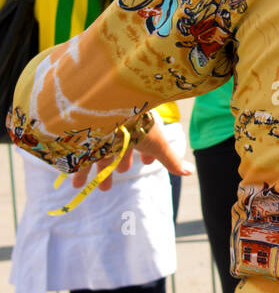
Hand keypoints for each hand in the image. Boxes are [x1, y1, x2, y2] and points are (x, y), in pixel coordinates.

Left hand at [70, 119, 192, 191]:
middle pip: (119, 149)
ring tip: (83, 187)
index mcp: (138, 126)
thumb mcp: (157, 145)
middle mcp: (118, 126)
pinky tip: (72, 178)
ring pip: (97, 153)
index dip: (147, 153)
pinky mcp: (84, 134)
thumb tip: (191, 172)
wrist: (111, 105)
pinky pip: (79, 153)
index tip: (147, 162)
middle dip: (116, 166)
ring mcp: (101, 130)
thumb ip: (171, 160)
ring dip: (94, 171)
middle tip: (108, 187)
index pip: (143, 141)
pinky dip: (77, 167)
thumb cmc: (138, 124)